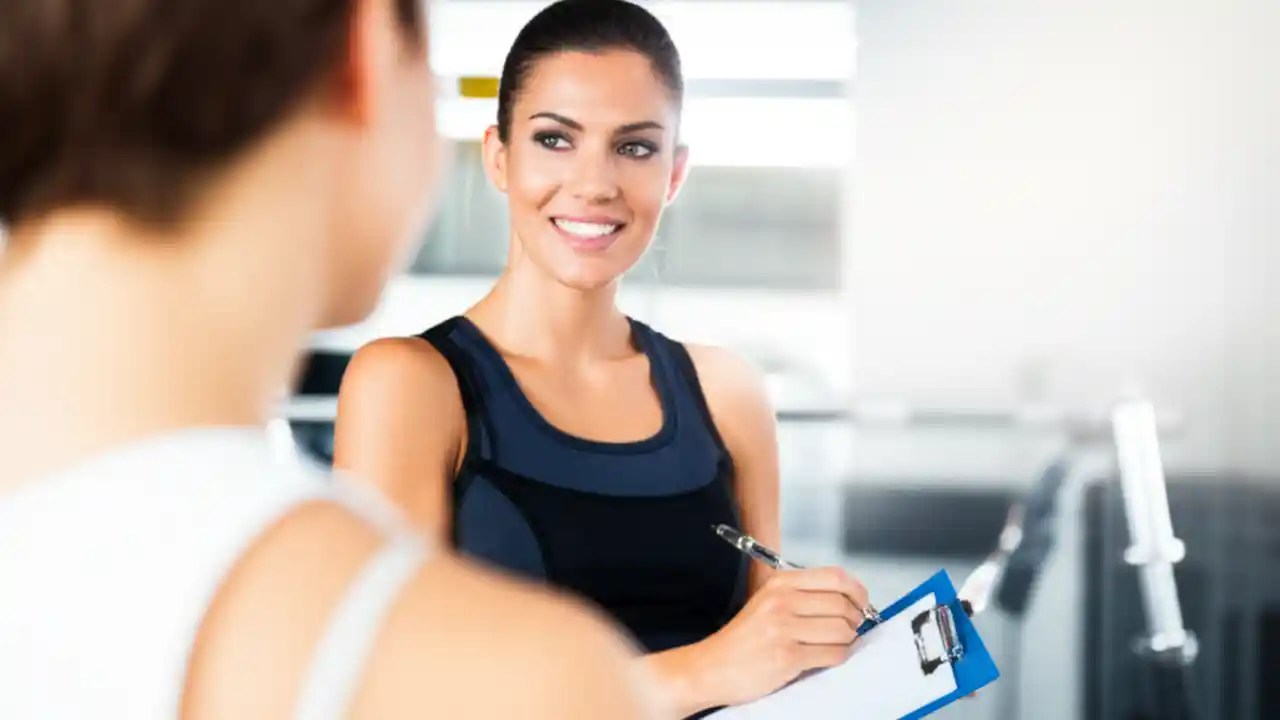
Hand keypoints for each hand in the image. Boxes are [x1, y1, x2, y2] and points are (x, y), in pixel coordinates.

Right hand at [695, 566, 871, 707]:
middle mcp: (782, 601)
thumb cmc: (743, 639)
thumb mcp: (768, 602)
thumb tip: (850, 601)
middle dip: (854, 620)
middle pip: (843, 604)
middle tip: (849, 629)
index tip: (861, 603)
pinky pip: (833, 654)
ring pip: (843, 630)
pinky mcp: (787, 656)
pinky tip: (825, 658)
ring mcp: (784, 629)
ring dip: (847, 641)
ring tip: (834, 645)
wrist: (712, 666)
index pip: (836, 577)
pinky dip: (837, 657)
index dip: (857, 591)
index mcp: (780, 583)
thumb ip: (803, 596)